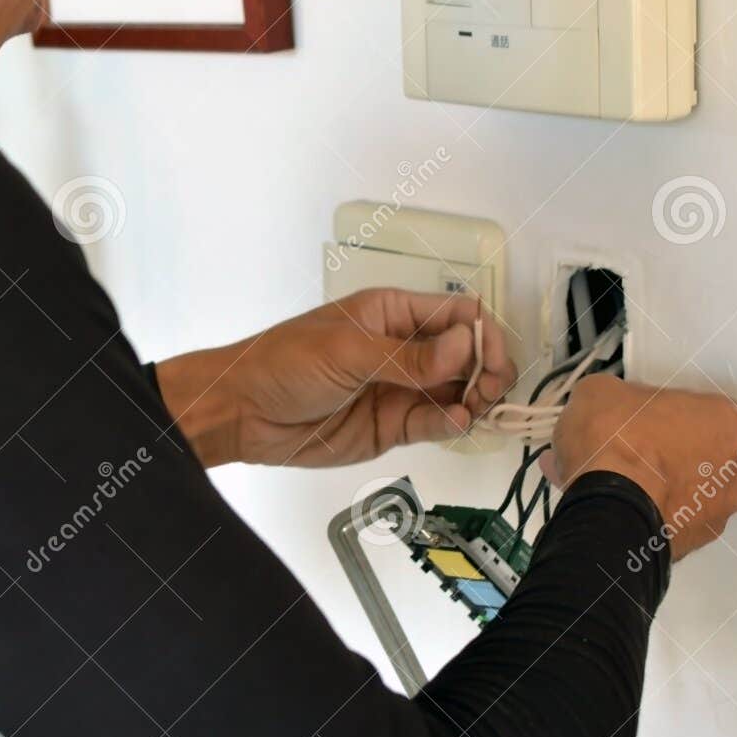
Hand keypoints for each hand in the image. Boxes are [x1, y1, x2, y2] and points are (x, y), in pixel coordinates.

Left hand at [155, 288, 515, 467]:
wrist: (244, 412)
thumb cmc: (284, 363)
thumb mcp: (348, 351)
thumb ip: (409, 356)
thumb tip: (464, 346)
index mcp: (392, 312)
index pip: (456, 312)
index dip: (481, 332)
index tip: (492, 358)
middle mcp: (403, 347)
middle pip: (465, 353)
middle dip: (486, 368)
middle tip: (489, 389)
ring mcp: (400, 387)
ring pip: (457, 390)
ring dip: (475, 398)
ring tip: (474, 408)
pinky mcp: (392, 424)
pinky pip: (435, 421)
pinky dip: (453, 423)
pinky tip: (456, 422)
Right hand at [543, 376, 736, 560]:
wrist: (606, 510)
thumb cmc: (618, 446)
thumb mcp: (600, 391)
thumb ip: (617, 395)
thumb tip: (606, 402)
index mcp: (727, 422)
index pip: (701, 408)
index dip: (664, 408)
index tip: (640, 410)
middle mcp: (733, 471)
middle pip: (698, 451)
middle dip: (662, 449)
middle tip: (623, 443)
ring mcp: (715, 512)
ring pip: (682, 489)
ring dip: (652, 482)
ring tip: (607, 474)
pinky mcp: (690, 545)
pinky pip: (666, 519)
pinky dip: (643, 510)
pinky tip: (610, 499)